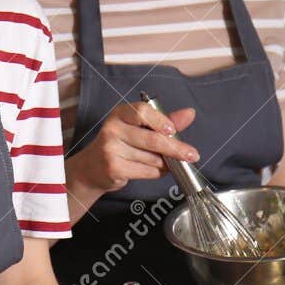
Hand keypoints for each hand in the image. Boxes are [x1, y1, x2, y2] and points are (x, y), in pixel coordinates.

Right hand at [67, 101, 198, 200]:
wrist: (91, 168)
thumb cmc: (120, 145)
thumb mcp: (139, 128)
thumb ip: (164, 121)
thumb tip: (189, 113)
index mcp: (120, 114)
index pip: (142, 111)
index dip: (160, 121)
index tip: (173, 130)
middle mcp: (113, 129)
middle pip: (152, 139)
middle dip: (175, 148)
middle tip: (192, 154)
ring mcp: (111, 149)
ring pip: (152, 158)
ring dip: (165, 163)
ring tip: (165, 163)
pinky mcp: (113, 168)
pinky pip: (146, 171)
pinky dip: (157, 173)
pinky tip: (155, 170)